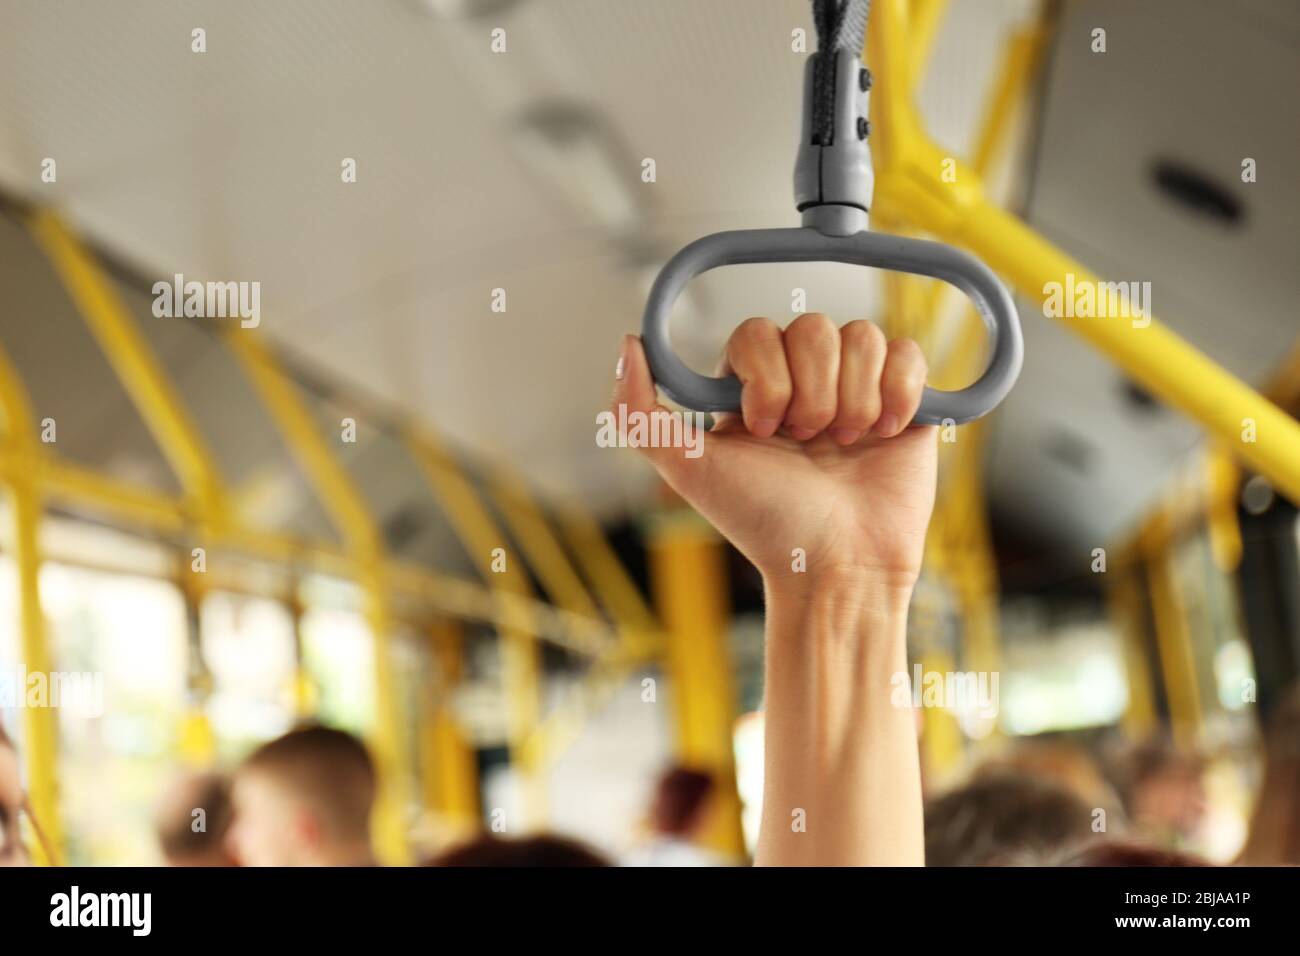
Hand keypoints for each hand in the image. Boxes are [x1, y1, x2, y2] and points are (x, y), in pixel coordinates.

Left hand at [612, 313, 937, 589]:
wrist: (838, 566)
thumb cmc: (763, 523)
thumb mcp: (688, 469)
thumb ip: (639, 413)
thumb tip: (629, 343)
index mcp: (751, 386)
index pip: (758, 332)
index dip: (767, 376)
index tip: (765, 429)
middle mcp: (803, 380)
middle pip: (814, 328)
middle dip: (811, 393)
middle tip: (807, 443)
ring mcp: (855, 388)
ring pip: (863, 336)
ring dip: (853, 399)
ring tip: (846, 446)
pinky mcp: (904, 400)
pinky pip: (908, 353)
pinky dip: (898, 392)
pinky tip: (885, 433)